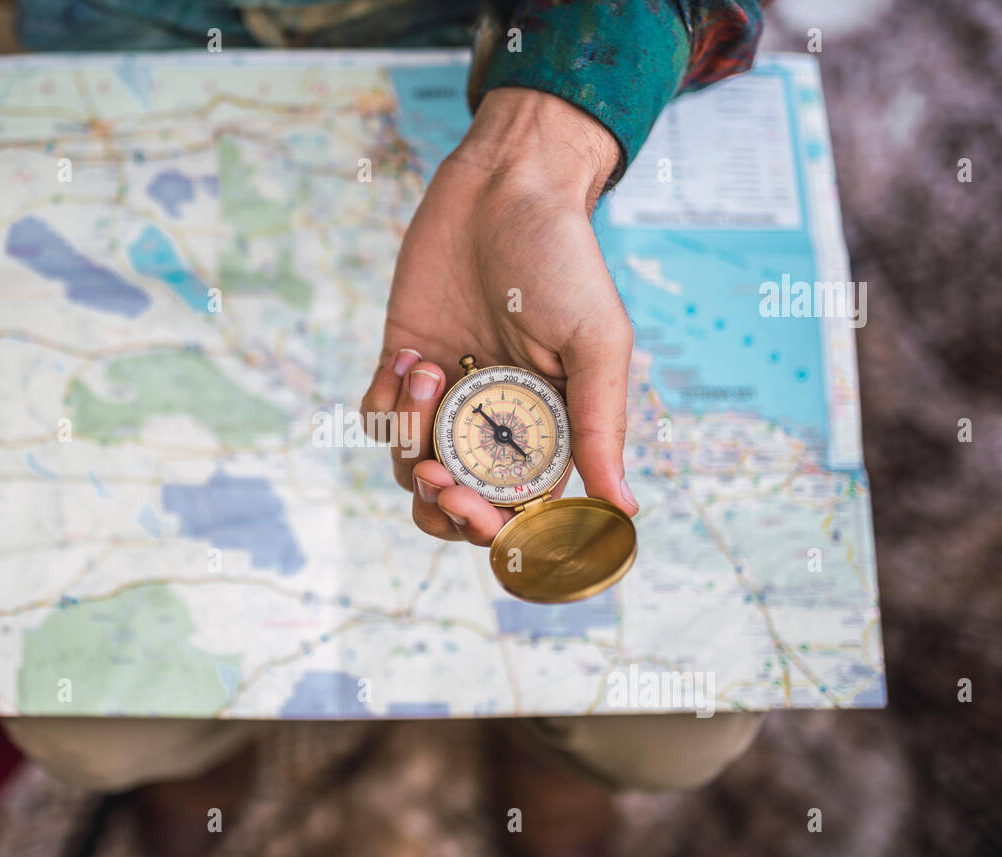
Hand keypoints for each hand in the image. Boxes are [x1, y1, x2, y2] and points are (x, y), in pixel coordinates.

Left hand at [361, 87, 637, 545]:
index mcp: (548, 430)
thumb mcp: (596, 342)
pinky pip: (379, 416)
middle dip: (440, 504)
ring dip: (409, 434)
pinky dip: (383, 402)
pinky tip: (406, 356)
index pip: (516, 510)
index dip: (489, 526)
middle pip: (456, 503)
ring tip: (428, 367)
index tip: (470, 506)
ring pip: (410, 465)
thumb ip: (601, 426)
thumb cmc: (563, 260)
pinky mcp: (403, 364)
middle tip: (435, 477)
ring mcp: (445, 397)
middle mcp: (494, 422)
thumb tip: (622, 510)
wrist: (506, 186)